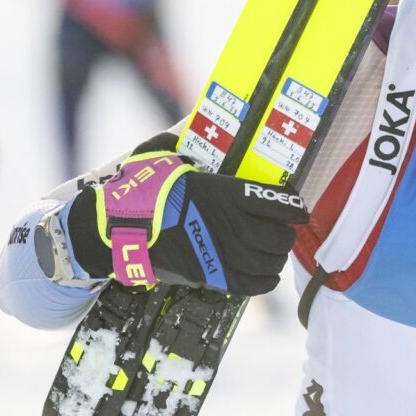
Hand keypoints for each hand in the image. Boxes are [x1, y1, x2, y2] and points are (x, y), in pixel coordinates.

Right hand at [61, 153, 307, 296]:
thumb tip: (185, 129)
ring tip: (273, 251)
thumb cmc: (140, 192)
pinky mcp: (210, 277)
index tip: (298, 208)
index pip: (273, 202)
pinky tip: (267, 275)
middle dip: (285, 234)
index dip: (292, 207)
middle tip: (284, 230)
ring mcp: (221, 254)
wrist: (117, 232)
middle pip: (277, 236)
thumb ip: (178, 144)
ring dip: (275, 257)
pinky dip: (265, 282)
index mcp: (222, 193)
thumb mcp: (159, 156)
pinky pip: (252, 286)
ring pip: (268, 262)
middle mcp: (229, 225)